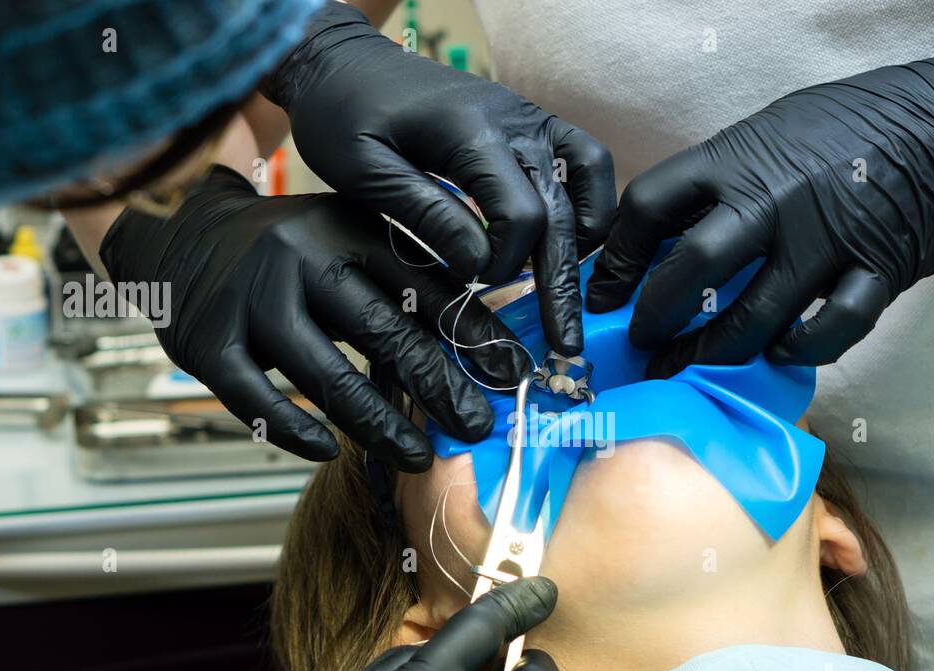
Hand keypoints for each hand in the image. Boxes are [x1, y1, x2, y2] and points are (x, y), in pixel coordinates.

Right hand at [100, 165, 529, 468]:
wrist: (179, 230)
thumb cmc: (289, 247)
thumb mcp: (349, 238)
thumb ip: (407, 278)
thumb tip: (486, 340)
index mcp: (347, 229)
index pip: (423, 286)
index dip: (474, 334)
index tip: (515, 375)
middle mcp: (299, 257)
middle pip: (382, 332)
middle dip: (439, 385)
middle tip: (479, 427)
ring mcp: (250, 300)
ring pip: (325, 375)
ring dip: (379, 424)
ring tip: (419, 457)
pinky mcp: (206, 341)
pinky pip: (256, 399)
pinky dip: (294, 430)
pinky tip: (327, 451)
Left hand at [262, 2, 614, 354]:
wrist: (346, 64)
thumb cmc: (344, 116)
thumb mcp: (364, 170)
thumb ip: (424, 214)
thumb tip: (479, 268)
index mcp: (472, 131)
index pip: (520, 214)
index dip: (507, 263)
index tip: (475, 285)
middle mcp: (516, 120)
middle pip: (561, 212)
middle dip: (562, 284)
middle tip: (565, 344)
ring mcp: (531, 118)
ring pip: (588, 185)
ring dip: (583, 241)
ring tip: (565, 289)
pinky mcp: (533, 123)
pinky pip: (586, 164)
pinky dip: (587, 207)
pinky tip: (564, 245)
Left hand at [585, 34, 933, 376]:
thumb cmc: (849, 130)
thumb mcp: (768, 133)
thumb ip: (720, 182)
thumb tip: (662, 236)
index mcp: (739, 158)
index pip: (650, 205)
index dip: (618, 259)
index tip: (605, 294)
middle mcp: (775, 199)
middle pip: (690, 268)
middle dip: (655, 317)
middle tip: (642, 345)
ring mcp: (826, 239)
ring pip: (753, 316)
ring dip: (713, 353)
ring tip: (688, 371)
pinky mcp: (875, 272)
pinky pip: (830, 329)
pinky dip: (801, 350)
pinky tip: (782, 354)